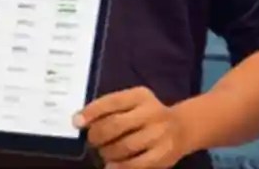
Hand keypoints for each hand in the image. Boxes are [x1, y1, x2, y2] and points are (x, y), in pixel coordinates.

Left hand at [74, 87, 189, 168]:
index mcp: (140, 96)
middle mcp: (151, 112)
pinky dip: (120, 167)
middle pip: (116, 125)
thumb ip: (110, 108)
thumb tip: (80, 120)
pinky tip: (111, 166)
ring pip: (125, 146)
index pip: (111, 102)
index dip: (91, 112)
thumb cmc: (147, 114)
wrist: (182, 127)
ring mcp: (159, 134)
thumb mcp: (132, 102)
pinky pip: (137, 164)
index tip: (76, 122)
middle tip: (92, 140)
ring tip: (103, 153)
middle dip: (97, 135)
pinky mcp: (163, 154)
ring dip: (107, 152)